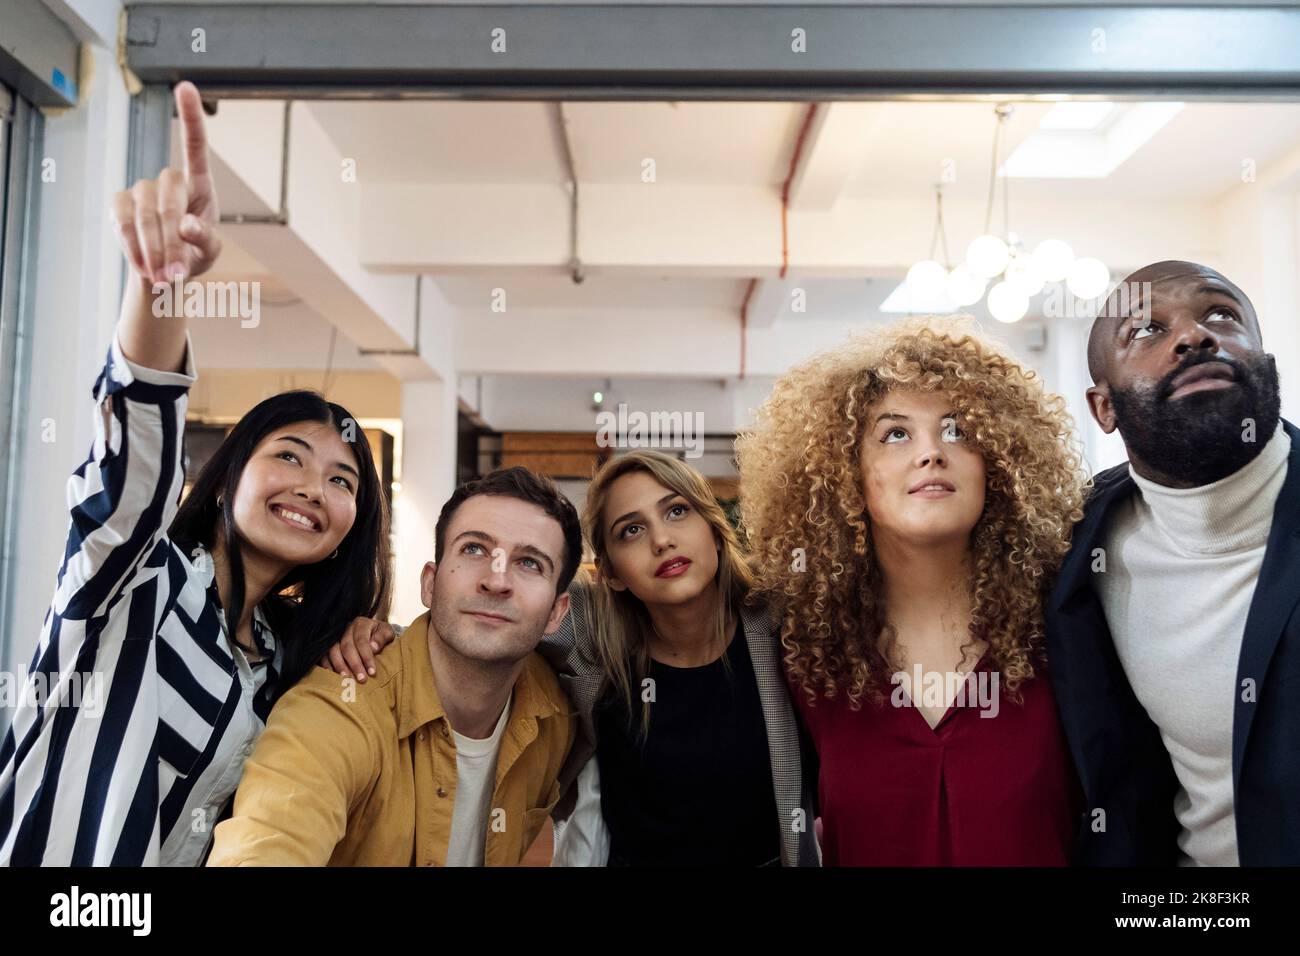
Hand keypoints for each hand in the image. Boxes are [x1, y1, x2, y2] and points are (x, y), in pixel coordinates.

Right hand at [111, 81, 221, 284]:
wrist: (165, 273)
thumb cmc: (194, 256)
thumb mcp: (210, 253)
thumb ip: (206, 241)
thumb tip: (186, 227)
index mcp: (200, 185)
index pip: (195, 146)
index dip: (190, 117)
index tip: (186, 86)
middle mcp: (169, 181)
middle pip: (169, 196)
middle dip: (172, 238)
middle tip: (177, 273)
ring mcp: (142, 190)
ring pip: (144, 211)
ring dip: (153, 247)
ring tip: (164, 277)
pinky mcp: (120, 204)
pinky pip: (122, 220)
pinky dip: (134, 246)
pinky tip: (144, 267)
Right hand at [320, 617, 398, 681]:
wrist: (372, 634)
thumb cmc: (381, 636)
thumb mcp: (387, 633)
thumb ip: (382, 638)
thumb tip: (373, 647)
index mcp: (361, 623)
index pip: (362, 640)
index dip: (366, 657)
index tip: (372, 672)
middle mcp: (346, 628)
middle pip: (347, 647)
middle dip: (354, 664)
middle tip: (361, 679)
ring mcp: (335, 637)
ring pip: (333, 651)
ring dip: (340, 666)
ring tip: (347, 679)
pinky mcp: (328, 645)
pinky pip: (324, 655)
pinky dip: (328, 666)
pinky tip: (334, 677)